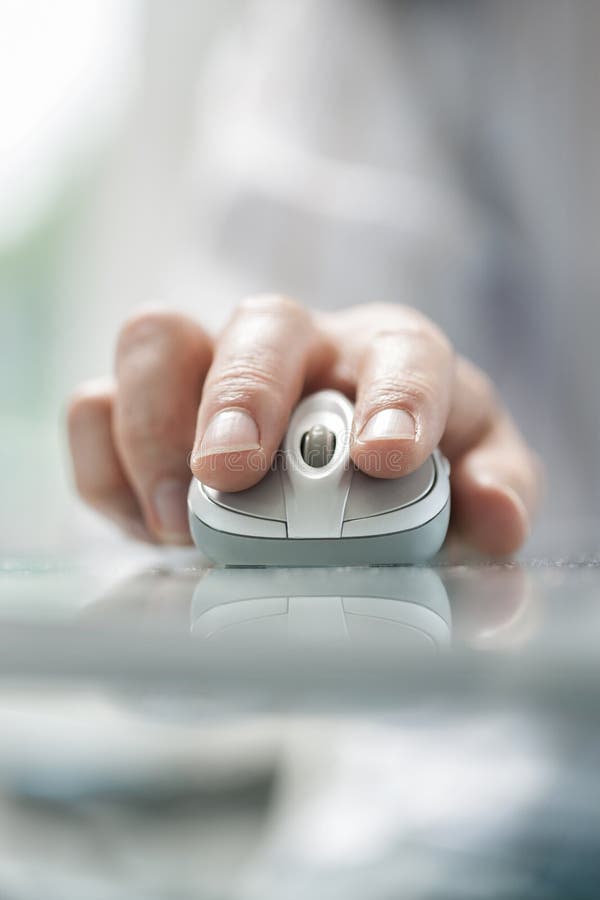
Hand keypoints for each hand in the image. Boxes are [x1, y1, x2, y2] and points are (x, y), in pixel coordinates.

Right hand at [67, 296, 541, 553]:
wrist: (330, 499)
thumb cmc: (406, 486)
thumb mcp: (464, 497)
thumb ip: (493, 497)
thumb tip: (496, 519)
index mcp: (391, 363)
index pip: (402, 350)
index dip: (396, 396)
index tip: (383, 458)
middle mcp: (301, 351)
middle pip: (263, 324)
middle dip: (243, 393)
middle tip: (230, 473)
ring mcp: (213, 372)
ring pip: (157, 339)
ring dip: (155, 425)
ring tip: (176, 518)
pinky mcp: (146, 411)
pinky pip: (95, 404)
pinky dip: (105, 459)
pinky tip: (141, 517)